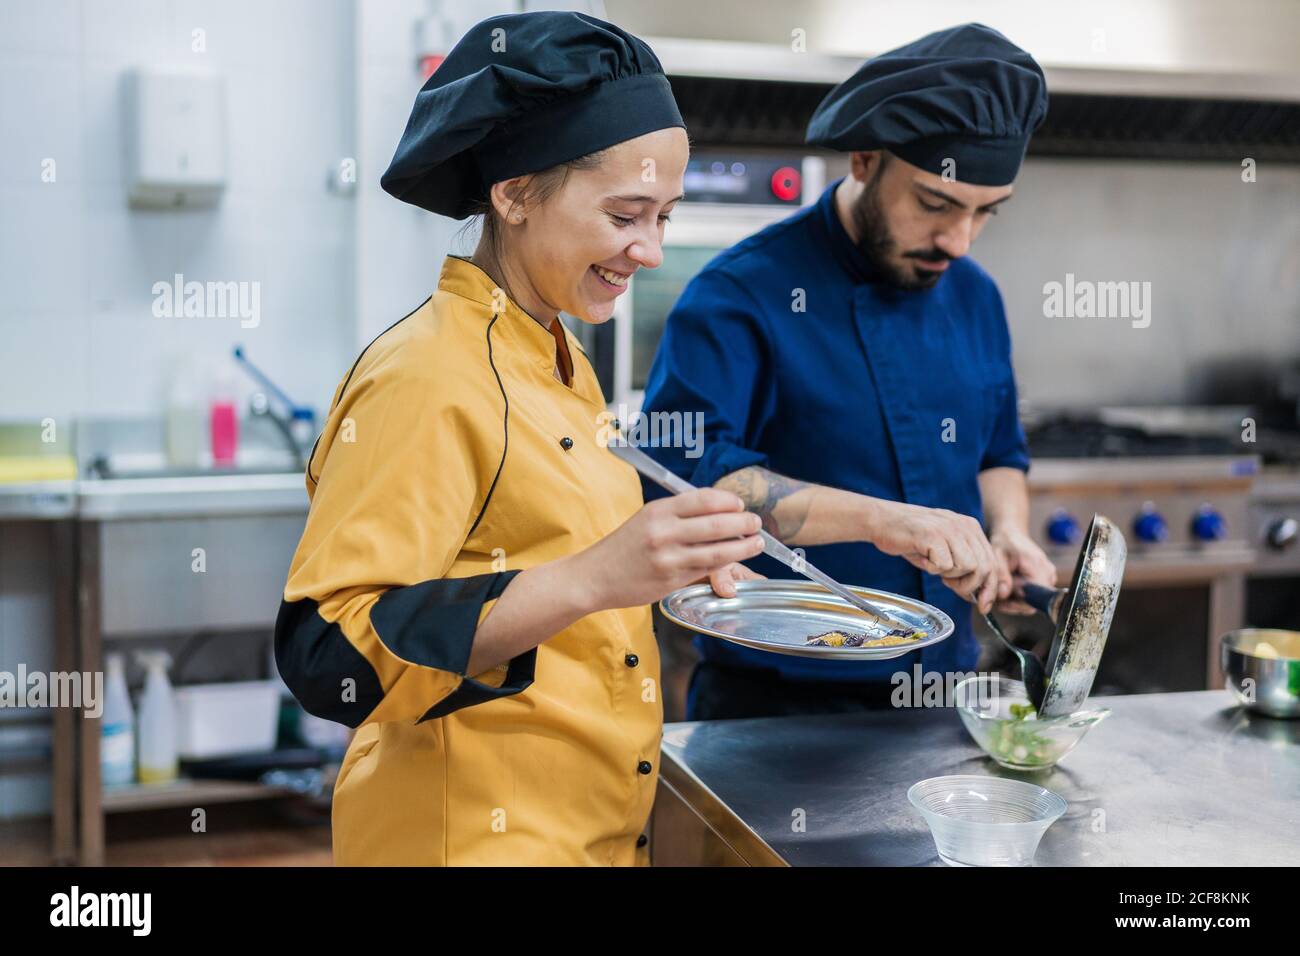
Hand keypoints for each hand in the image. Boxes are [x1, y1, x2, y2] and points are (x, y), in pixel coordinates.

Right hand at [579, 489, 765, 609]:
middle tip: (756, 523)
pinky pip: (707, 570)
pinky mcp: (672, 580)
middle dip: (744, 523)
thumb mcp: (646, 520)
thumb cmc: (623, 548)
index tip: (740, 505)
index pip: (704, 499)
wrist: (594, 576)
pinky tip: (735, 561)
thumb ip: (678, 516)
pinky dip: (726, 565)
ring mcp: (669, 557)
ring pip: (719, 550)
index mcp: (658, 510)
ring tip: (756, 543)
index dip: (729, 501)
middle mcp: (664, 531)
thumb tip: (716, 512)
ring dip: (744, 547)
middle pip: (718, 524)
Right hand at [863, 499, 999, 613]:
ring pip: (967, 567)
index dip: (990, 588)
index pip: (992, 562)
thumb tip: (979, 594)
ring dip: (950, 575)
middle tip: (948, 584)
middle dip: (968, 586)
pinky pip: (944, 565)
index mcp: (970, 527)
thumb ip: (963, 565)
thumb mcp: (944, 549)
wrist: (881, 520)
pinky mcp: (932, 535)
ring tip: (933, 566)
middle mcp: (963, 526)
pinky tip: (923, 557)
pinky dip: (932, 568)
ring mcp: (949, 529)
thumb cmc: (911, 538)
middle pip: (984, 567)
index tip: (984, 606)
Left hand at [988, 527, 1056, 614]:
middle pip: (1033, 603)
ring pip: (1031, 601)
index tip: (1002, 599)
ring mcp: (1048, 577)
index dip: (1017, 604)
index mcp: (1038, 567)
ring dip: (1014, 599)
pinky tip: (1009, 585)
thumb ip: (1001, 576)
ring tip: (1002, 586)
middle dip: (1012, 602)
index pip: (1035, 600)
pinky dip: (1018, 594)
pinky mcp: (1044, 579)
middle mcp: (1048, 573)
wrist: (1012, 534)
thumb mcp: (997, 555)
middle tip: (997, 593)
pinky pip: (1031, 596)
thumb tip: (1004, 594)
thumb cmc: (1005, 542)